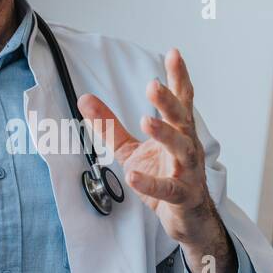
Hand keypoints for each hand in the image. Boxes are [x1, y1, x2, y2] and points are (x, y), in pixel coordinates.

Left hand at [77, 48, 235, 272]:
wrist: (184, 218)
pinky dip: (150, 183)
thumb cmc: (163, 176)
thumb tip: (84, 99)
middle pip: (182, 119)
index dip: (178, 77)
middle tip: (153, 85)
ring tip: (147, 120)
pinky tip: (134, 176)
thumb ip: (110, 124)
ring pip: (182, 149)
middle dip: (169, 101)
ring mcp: (188, 172)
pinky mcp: (182, 196)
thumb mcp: (130, 147)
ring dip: (165, 134)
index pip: (181, 100)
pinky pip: (168, 189)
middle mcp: (187, 146)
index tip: (174, 53)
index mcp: (179, 131)